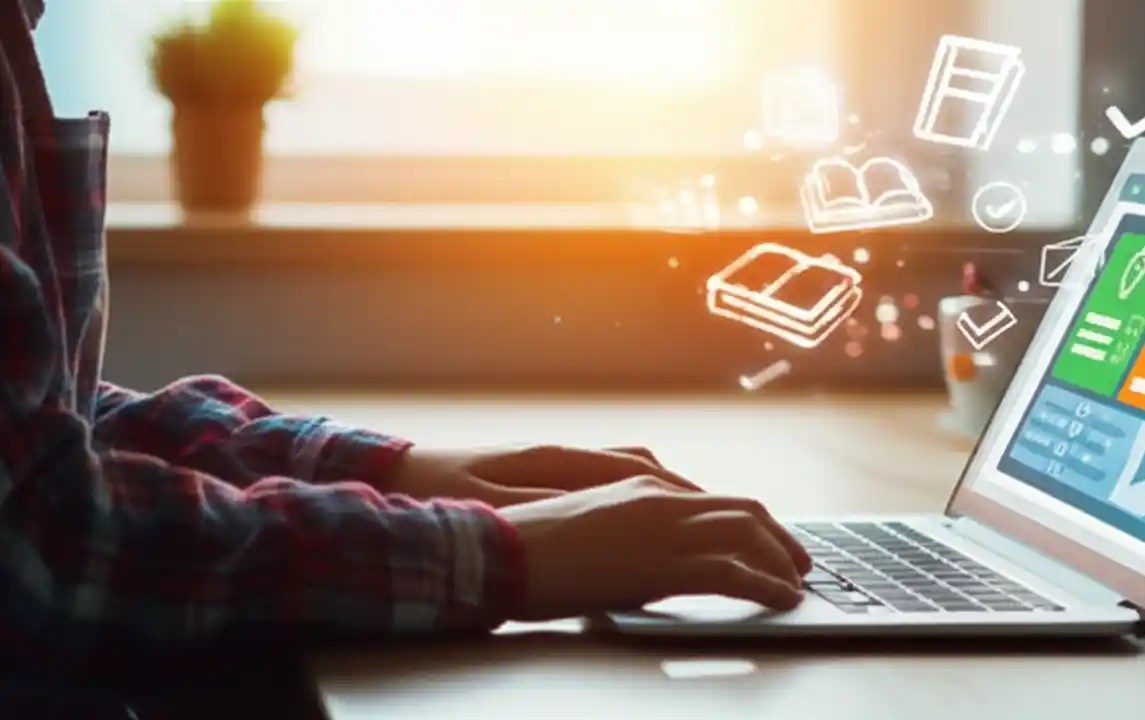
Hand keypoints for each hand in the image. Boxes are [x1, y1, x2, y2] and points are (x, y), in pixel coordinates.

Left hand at [384, 444, 699, 506]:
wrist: (397, 475)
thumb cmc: (438, 494)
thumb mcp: (491, 509)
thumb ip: (546, 511)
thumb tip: (595, 513)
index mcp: (556, 459)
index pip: (637, 471)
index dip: (684, 494)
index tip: (724, 516)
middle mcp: (566, 454)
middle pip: (648, 468)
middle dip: (698, 495)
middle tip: (742, 524)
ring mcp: (558, 460)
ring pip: (634, 469)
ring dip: (676, 493)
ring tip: (714, 519)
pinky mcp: (546, 472)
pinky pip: (612, 476)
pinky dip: (646, 492)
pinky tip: (657, 510)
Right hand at [499, 476, 812, 618]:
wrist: (503, 553)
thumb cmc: (533, 549)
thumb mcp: (590, 530)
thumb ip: (630, 535)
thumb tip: (655, 563)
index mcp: (642, 486)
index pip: (713, 499)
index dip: (749, 522)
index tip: (766, 541)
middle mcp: (662, 498)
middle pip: (743, 509)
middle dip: (778, 536)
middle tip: (798, 561)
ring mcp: (665, 527)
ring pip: (748, 534)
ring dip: (781, 560)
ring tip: (797, 584)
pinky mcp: (665, 562)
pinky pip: (735, 572)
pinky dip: (767, 584)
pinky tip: (783, 600)